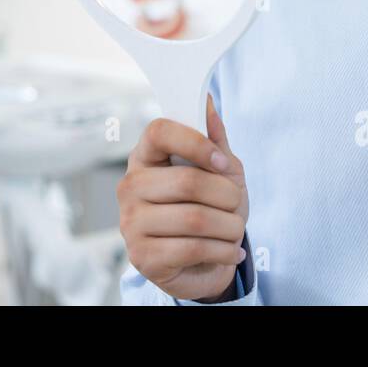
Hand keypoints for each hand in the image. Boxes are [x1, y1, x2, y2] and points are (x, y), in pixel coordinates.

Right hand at [117, 94, 248, 301]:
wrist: (204, 265)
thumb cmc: (210, 209)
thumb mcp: (220, 172)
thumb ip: (214, 139)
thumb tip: (206, 101)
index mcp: (144, 157)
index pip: (158, 132)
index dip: (195, 142)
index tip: (222, 161)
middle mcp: (130, 187)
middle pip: (186, 181)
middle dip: (226, 195)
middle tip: (237, 204)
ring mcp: (131, 223)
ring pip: (194, 218)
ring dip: (230, 226)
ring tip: (235, 229)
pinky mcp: (142, 257)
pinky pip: (193, 248)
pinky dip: (223, 251)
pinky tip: (229, 251)